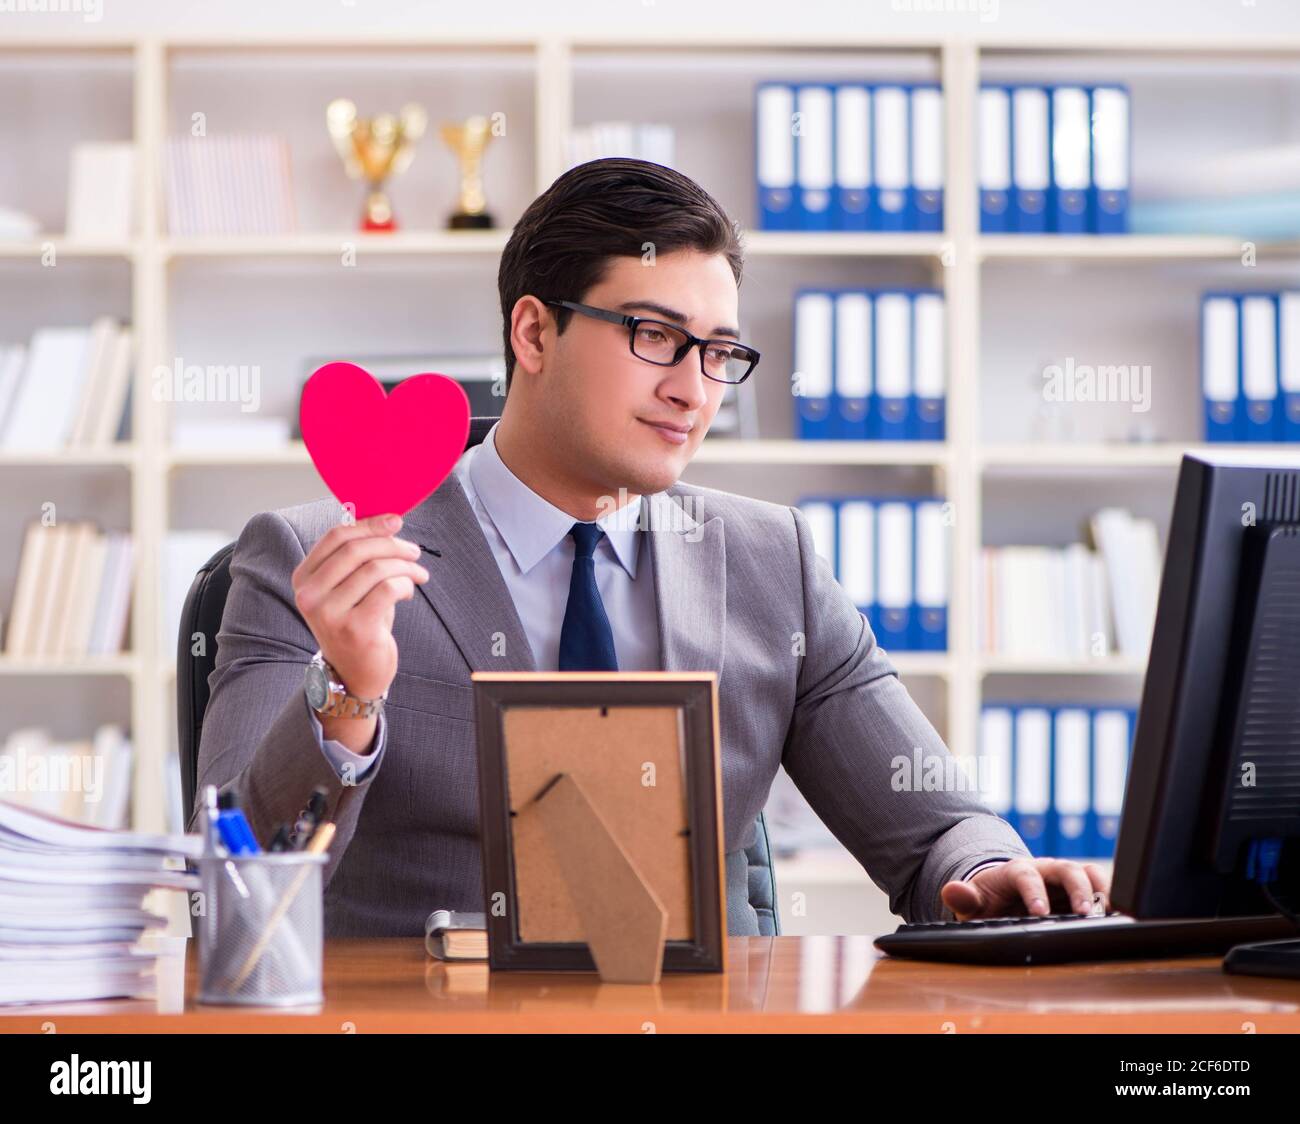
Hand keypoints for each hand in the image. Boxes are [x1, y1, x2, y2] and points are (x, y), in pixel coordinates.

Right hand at [291, 512, 428, 700]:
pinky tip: (409, 592)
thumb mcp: (348, 588)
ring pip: (375, 568)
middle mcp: (310, 595)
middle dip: (393, 544)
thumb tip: (387, 520)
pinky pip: (388, 589)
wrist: (355, 674)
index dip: (369, 524)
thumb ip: (357, 558)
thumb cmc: (356, 623)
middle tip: (414, 552)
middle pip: (357, 549)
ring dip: (405, 566)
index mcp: (304, 578)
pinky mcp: (354, 629)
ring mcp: (329, 613)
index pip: (336, 537)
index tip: (396, 521)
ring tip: (418, 574)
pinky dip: (405, 585)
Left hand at [939, 857, 1110, 920]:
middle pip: (1066, 869)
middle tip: (1085, 913)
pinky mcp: (1082, 888)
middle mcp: (1045, 870)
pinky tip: (1122, 914)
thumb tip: (951, 890)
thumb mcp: (974, 901)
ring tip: (1110, 912)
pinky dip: (1113, 896)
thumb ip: (963, 897)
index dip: (1034, 892)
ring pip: (1089, 873)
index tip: (1039, 913)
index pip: (1026, 876)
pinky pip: (1102, 885)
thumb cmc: (991, 900)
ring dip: (1102, 889)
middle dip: (1077, 889)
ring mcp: (1065, 877)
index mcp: (1017, 871)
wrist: (1006, 896)